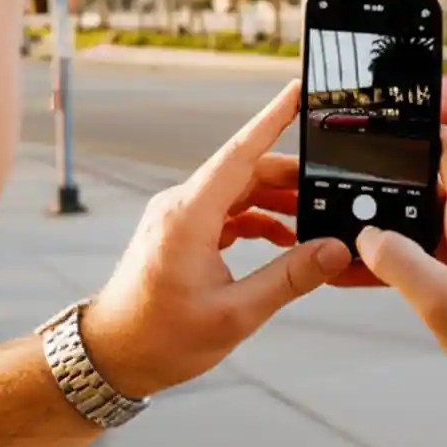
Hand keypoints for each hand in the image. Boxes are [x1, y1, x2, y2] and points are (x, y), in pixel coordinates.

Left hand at [79, 81, 351, 397]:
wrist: (112, 356)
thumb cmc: (159, 339)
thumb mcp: (235, 314)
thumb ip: (289, 278)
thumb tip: (333, 251)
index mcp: (189, 217)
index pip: (240, 153)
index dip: (272, 118)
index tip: (297, 90)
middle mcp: (181, 206)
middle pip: (247, 171)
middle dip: (293, 176)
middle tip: (334, 186)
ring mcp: (179, 216)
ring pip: (240, 190)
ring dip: (278, 201)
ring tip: (316, 219)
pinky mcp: (181, 231)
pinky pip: (228, 209)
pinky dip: (259, 218)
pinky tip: (285, 238)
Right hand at [355, 127, 446, 418]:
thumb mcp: (446, 301)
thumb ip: (402, 264)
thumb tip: (366, 238)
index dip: (412, 130)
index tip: (374, 127)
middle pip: (421, 181)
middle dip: (380, 183)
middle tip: (337, 185)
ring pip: (414, 220)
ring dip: (379, 226)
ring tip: (335, 228)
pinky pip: (416, 254)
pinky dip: (387, 259)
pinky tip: (352, 269)